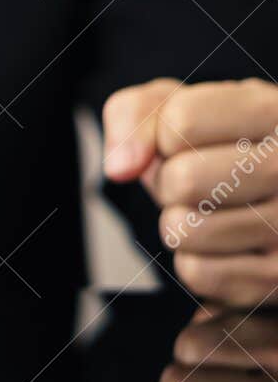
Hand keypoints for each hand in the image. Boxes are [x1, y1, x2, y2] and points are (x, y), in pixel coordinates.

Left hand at [103, 78, 277, 306]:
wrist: (263, 195)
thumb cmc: (214, 144)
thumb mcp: (172, 108)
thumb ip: (133, 115)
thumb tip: (120, 168)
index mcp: (273, 111)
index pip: (182, 120)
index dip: (162, 137)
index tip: (184, 142)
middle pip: (182, 180)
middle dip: (167, 183)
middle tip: (195, 182)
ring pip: (185, 230)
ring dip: (179, 222)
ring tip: (212, 210)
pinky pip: (197, 273)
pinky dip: (194, 261)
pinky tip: (225, 244)